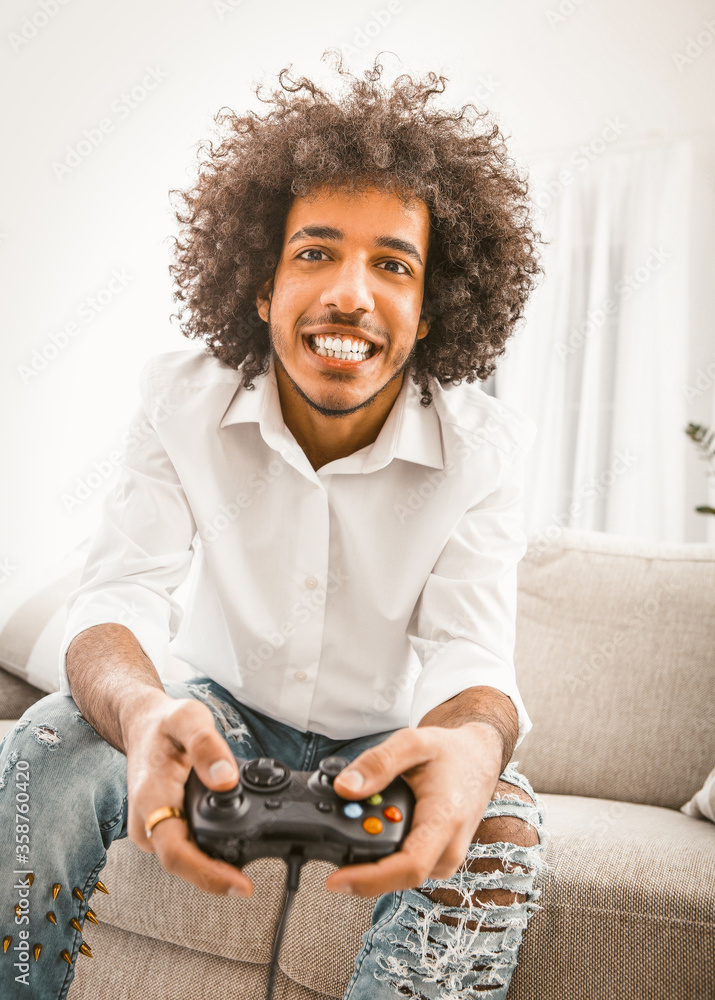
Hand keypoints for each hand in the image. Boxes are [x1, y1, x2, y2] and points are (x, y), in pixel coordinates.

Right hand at [123, 692, 252, 896]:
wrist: (142, 724)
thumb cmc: (164, 723)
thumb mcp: (188, 719)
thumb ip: (207, 746)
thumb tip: (227, 780)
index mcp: (151, 798)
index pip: (176, 853)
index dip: (208, 875)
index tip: (241, 886)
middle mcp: (147, 821)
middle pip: (183, 865)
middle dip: (217, 876)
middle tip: (250, 882)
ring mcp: (152, 828)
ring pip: (185, 859)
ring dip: (213, 865)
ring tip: (248, 861)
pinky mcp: (161, 828)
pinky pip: (186, 847)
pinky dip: (207, 850)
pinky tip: (233, 844)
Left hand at [324, 721, 502, 896]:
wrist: (479, 759)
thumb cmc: (451, 753)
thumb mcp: (413, 742)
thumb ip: (378, 763)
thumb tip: (344, 788)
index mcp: (445, 820)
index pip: (409, 866)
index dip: (370, 879)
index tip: (335, 880)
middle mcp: (448, 848)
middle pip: (395, 875)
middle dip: (357, 861)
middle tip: (331, 829)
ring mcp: (443, 858)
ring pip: (397, 873)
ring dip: (368, 856)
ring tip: (352, 819)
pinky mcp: (436, 859)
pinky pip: (403, 865)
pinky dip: (381, 851)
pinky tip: (370, 826)